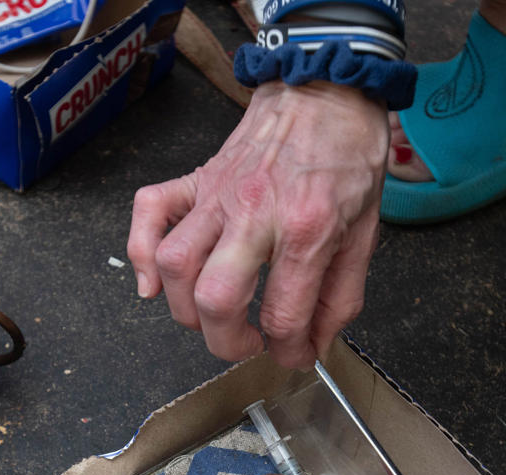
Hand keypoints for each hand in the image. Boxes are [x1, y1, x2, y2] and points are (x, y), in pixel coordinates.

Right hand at [127, 79, 388, 368]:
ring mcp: (218, 195)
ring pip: (174, 264)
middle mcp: (255, 214)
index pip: (284, 316)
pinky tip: (153, 284)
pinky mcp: (196, 180)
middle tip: (247, 344)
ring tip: (212, 318)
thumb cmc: (346, 157)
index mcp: (307, 229)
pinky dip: (140, 253)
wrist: (326, 88)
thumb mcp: (365, 233)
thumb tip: (315, 344)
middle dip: (226, 342)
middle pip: (215, 298)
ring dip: (185, 308)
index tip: (292, 356)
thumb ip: (341, 297)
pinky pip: (148, 214)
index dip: (288, 352)